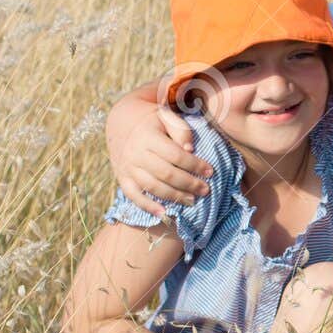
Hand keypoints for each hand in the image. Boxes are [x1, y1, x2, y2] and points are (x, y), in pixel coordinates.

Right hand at [107, 96, 212, 215]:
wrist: (122, 126)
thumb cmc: (154, 124)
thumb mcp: (167, 118)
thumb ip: (180, 130)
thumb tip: (189, 148)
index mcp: (148, 137)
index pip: (175, 155)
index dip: (194, 165)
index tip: (210, 171)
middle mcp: (136, 154)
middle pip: (166, 173)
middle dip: (188, 183)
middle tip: (205, 190)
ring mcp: (128, 168)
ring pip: (153, 187)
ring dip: (174, 196)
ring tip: (192, 201)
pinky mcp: (123, 179)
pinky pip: (134, 196)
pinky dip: (148, 206)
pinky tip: (164, 213)